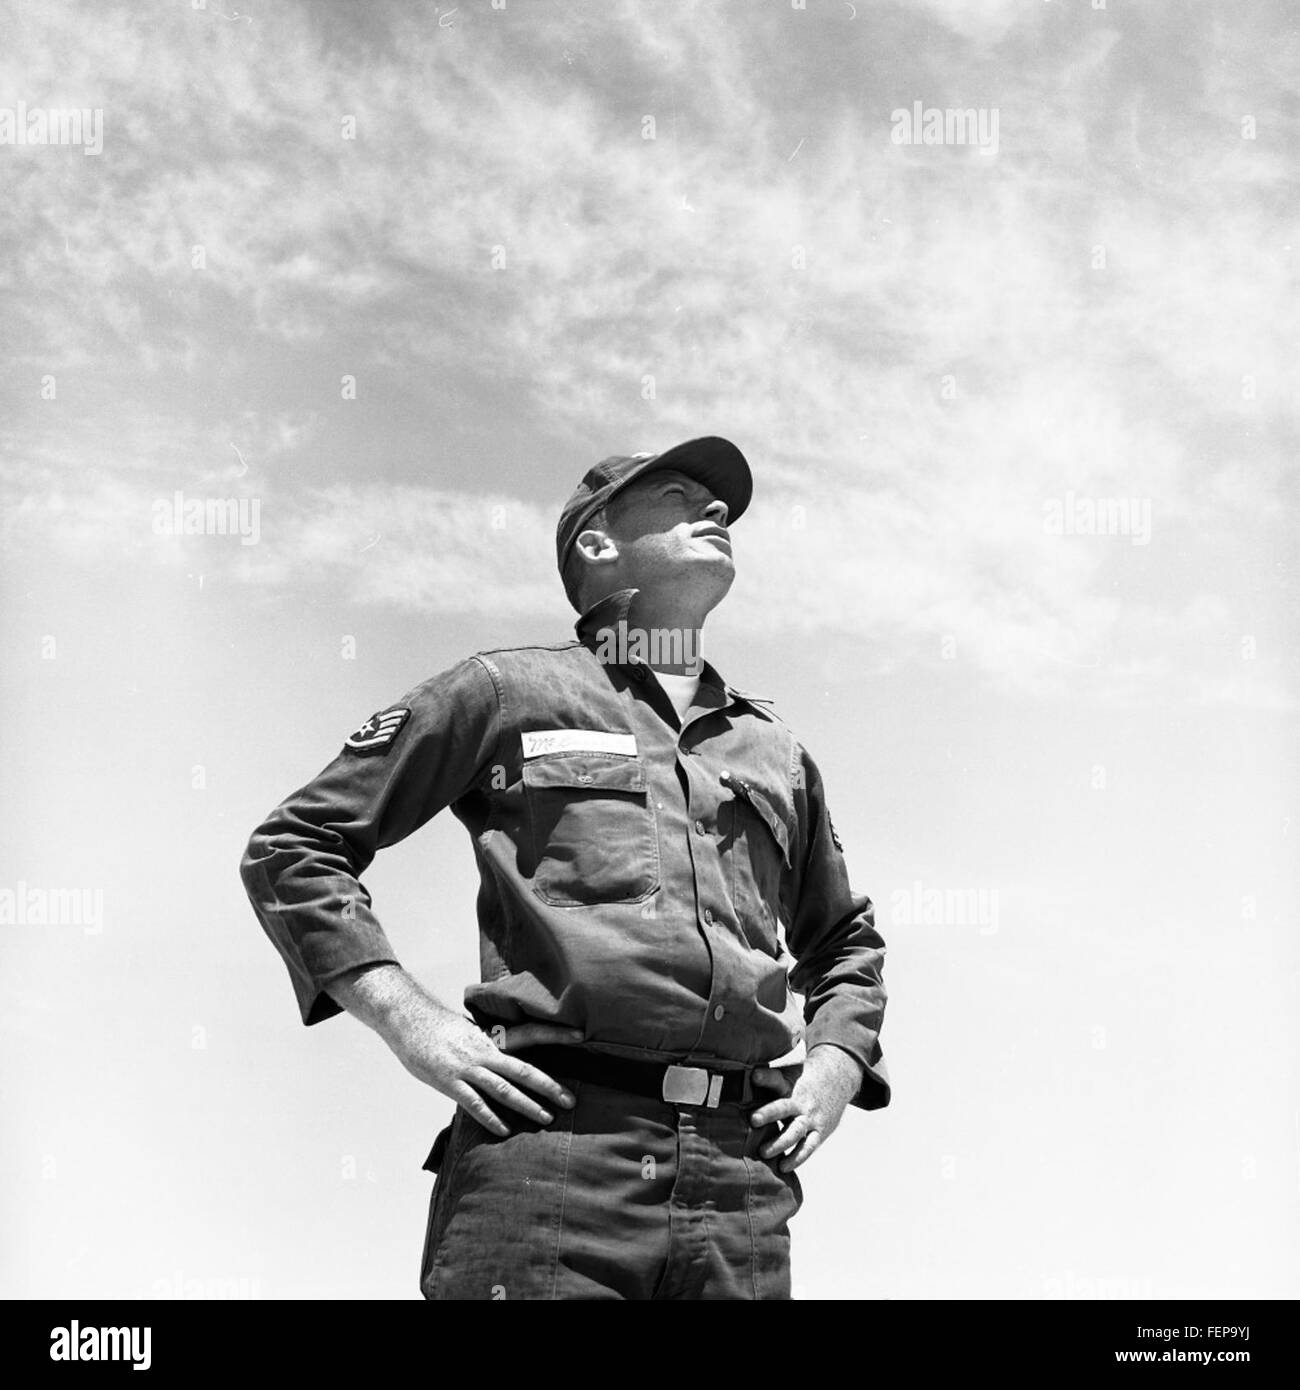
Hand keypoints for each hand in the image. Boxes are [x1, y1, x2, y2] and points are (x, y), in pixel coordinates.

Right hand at [392, 1009, 587, 1136]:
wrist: (407, 1019)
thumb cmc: (439, 1028)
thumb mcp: (469, 1031)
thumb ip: (488, 1046)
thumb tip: (504, 1059)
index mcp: (491, 1037)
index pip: (530, 1033)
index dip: (555, 1033)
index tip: (581, 1035)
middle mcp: (484, 1052)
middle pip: (524, 1070)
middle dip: (549, 1087)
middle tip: (571, 1101)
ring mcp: (467, 1067)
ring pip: (503, 1089)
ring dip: (526, 1106)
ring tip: (546, 1119)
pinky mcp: (449, 1081)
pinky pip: (473, 1103)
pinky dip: (490, 1117)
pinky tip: (504, 1130)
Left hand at [748, 1043, 862, 1171]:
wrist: (839, 1079)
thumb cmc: (803, 1078)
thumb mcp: (787, 1073)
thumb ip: (767, 1078)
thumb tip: (745, 1077)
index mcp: (790, 1084)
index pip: (776, 1078)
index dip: (765, 1077)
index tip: (754, 1077)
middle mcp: (801, 1101)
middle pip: (784, 1107)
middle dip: (769, 1113)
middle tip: (753, 1119)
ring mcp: (811, 1118)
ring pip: (796, 1131)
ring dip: (780, 1142)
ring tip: (763, 1153)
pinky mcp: (820, 1131)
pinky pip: (808, 1146)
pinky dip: (797, 1158)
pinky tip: (783, 1167)